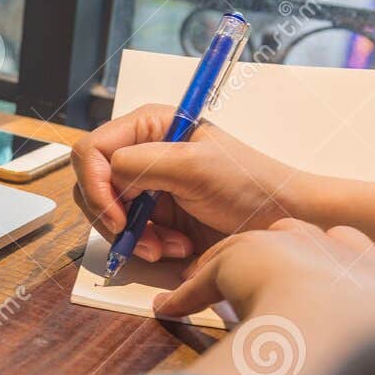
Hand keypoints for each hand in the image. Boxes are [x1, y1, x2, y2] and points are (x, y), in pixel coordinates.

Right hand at [71, 104, 323, 262]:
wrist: (281, 221)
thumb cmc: (250, 185)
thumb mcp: (196, 166)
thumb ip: (143, 163)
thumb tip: (109, 173)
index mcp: (149, 126)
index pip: (92, 150)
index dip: (96, 185)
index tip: (119, 216)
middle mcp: (142, 152)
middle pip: (92, 185)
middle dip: (115, 217)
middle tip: (142, 238)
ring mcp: (147, 186)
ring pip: (107, 214)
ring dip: (134, 237)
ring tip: (169, 247)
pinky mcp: (155, 215)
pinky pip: (127, 234)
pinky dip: (146, 246)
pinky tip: (176, 248)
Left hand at [154, 219, 374, 374]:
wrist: (349, 329)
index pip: (350, 245)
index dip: (331, 254)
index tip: (319, 270)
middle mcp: (330, 252)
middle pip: (299, 235)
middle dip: (279, 251)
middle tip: (261, 272)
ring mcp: (289, 248)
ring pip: (246, 250)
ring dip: (226, 270)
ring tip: (208, 286)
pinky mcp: (245, 256)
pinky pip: (206, 278)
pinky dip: (186, 295)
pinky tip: (170, 308)